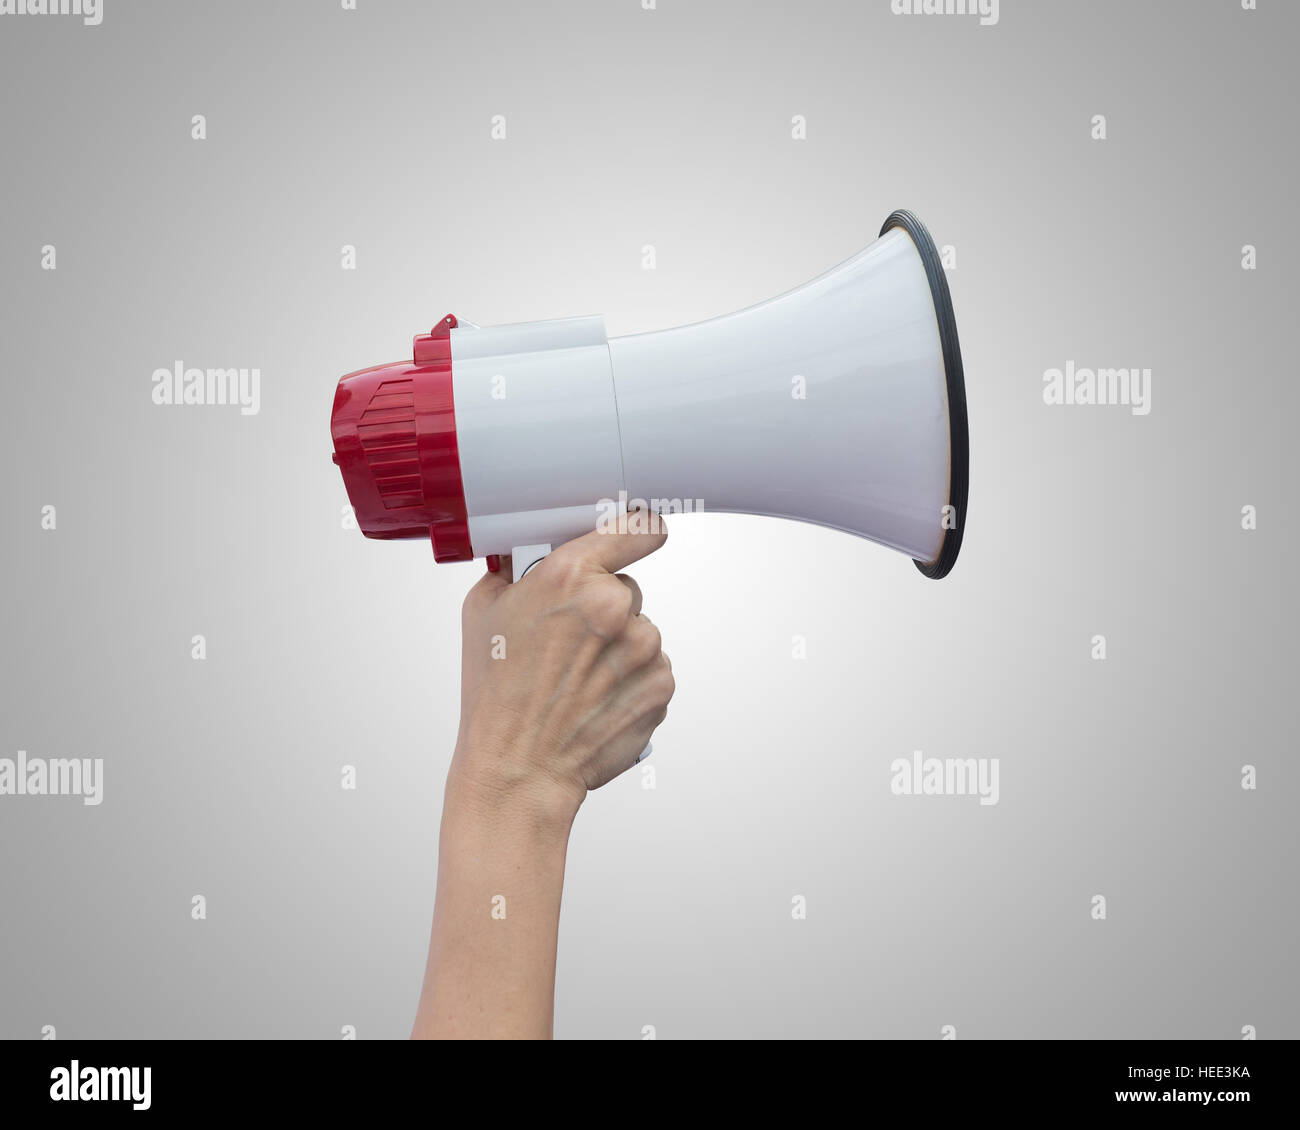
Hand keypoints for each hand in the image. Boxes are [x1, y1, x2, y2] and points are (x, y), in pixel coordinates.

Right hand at [449, 512, 674, 825]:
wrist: (518, 768)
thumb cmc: (496, 695)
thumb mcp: (484, 609)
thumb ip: (518, 569)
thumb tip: (534, 554)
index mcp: (570, 575)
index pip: (634, 528)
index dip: (638, 530)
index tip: (642, 532)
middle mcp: (613, 605)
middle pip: (626, 588)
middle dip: (602, 608)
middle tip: (568, 641)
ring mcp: (644, 647)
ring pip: (639, 630)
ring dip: (618, 647)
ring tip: (577, 678)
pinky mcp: (661, 684)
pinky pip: (652, 667)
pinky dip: (630, 679)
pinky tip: (596, 697)